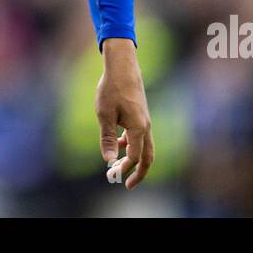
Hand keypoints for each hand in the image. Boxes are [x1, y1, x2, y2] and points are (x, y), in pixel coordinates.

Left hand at [97, 37, 153, 188]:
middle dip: (139, 172)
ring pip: (145, 147)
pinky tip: (118, 143)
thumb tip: (109, 160)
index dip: (124, 168)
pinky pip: (141, 136)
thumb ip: (108, 138)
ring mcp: (145, 120)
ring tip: (119, 167)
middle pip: (147, 156)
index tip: (112, 175)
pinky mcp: (141, 115)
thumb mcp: (105, 114)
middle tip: (127, 185)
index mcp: (138, 128)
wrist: (123, 67)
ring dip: (135, 159)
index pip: (134, 156)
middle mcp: (145, 126)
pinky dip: (132, 145)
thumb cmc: (112, 89)